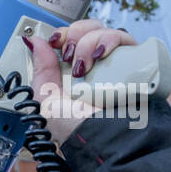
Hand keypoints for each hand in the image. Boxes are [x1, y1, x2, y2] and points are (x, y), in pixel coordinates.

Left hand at [26, 20, 137, 145]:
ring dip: (89, 42)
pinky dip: (112, 39)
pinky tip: (102, 55)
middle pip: (88, 30)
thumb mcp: (48, 102)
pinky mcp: (137, 64)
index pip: (72, 39)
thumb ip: (41, 70)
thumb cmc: (80, 131)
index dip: (64, 34)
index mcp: (77, 74)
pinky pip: (126, 39)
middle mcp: (98, 68)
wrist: (107, 142)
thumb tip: (33, 40)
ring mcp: (118, 65)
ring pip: (105, 31)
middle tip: (73, 58)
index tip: (55, 42)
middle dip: (76, 36)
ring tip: (87, 66)